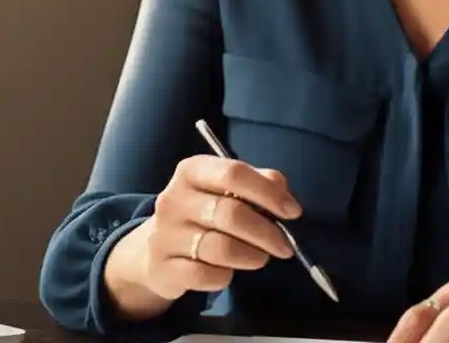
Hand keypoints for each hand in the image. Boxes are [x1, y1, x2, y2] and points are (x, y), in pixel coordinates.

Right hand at [112, 155, 302, 304]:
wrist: (156, 250)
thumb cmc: (204, 213)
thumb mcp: (227, 189)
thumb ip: (260, 183)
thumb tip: (285, 196)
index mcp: (192, 171)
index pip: (234, 173)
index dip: (268, 193)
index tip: (292, 212)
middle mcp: (174, 198)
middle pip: (231, 213)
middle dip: (268, 233)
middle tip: (285, 246)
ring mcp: (165, 234)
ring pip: (221, 248)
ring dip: (252, 256)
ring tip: (261, 257)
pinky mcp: (163, 268)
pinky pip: (207, 276)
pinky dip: (226, 277)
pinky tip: (229, 272)